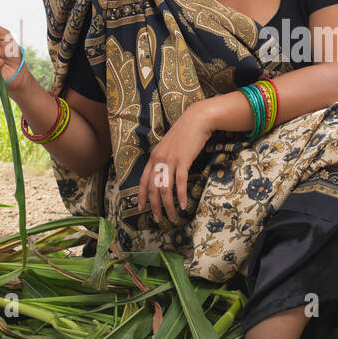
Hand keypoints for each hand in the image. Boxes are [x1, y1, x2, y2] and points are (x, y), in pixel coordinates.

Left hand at [137, 101, 215, 223]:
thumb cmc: (185, 133)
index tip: (141, 208)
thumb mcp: (169, 147)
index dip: (141, 196)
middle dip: (154, 206)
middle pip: (153, 188)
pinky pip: (180, 183)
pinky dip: (181, 196)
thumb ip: (165, 159)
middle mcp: (158, 160)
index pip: (143, 180)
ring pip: (165, 189)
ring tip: (172, 216)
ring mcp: (170, 160)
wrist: (196, 120)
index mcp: (153, 157)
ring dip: (168, 205)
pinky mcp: (182, 161)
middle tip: (158, 218)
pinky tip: (184, 206)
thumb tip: (165, 173)